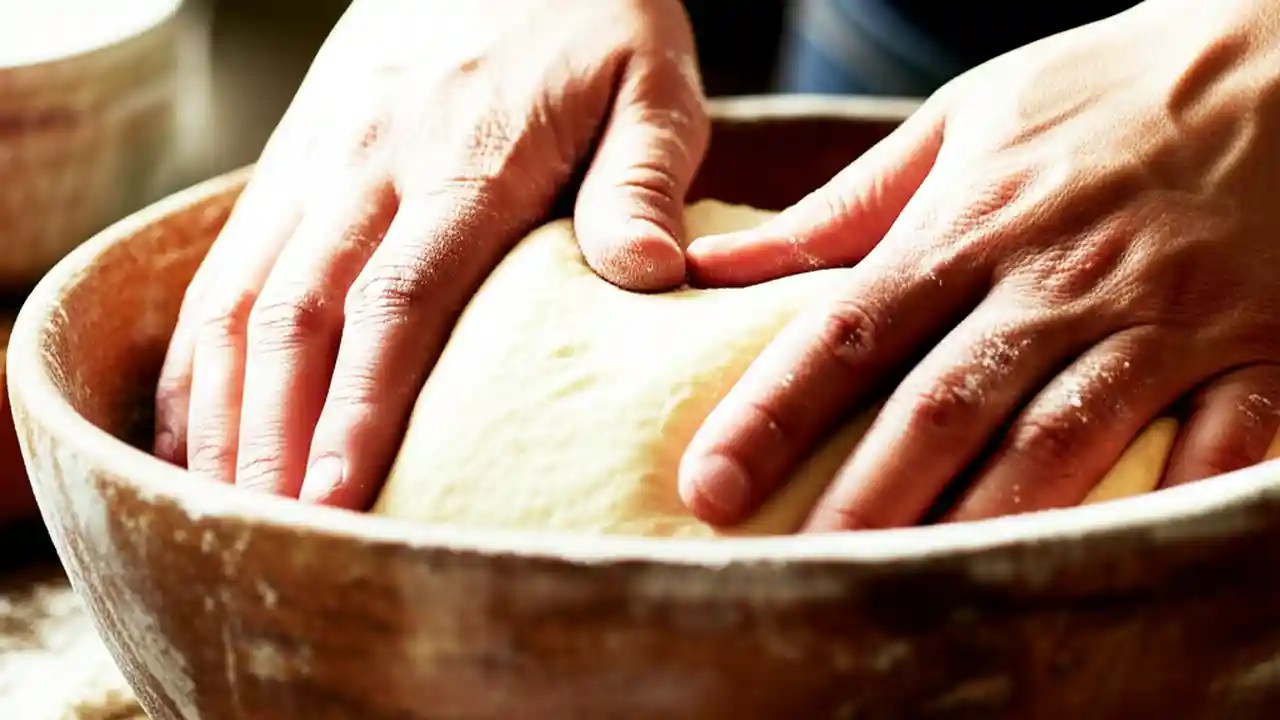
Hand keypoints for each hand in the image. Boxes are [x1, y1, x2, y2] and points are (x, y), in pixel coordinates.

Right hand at [154, 0, 706, 506]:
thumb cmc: (592, 21)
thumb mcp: (650, 88)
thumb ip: (644, 182)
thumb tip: (650, 279)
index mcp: (466, 161)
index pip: (398, 299)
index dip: (360, 404)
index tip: (340, 496)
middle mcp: (370, 165)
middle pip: (299, 314)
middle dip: (276, 432)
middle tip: (272, 532)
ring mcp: (319, 162)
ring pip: (243, 296)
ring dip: (225, 406)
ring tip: (224, 503)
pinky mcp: (294, 161)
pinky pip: (227, 264)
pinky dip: (201, 352)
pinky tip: (198, 423)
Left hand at [679, 0, 1279, 530]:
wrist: (1278, 48)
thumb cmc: (1098, 92)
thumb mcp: (960, 120)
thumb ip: (842, 206)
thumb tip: (715, 264)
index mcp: (972, 223)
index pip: (849, 331)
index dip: (773, 414)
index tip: (711, 485)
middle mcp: (1058, 277)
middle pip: (944, 405)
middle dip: (866, 498)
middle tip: (797, 571)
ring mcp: (1164, 316)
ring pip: (1063, 440)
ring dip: (986, 522)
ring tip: (916, 595)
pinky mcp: (1261, 346)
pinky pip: (1219, 445)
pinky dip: (1169, 503)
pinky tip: (1107, 562)